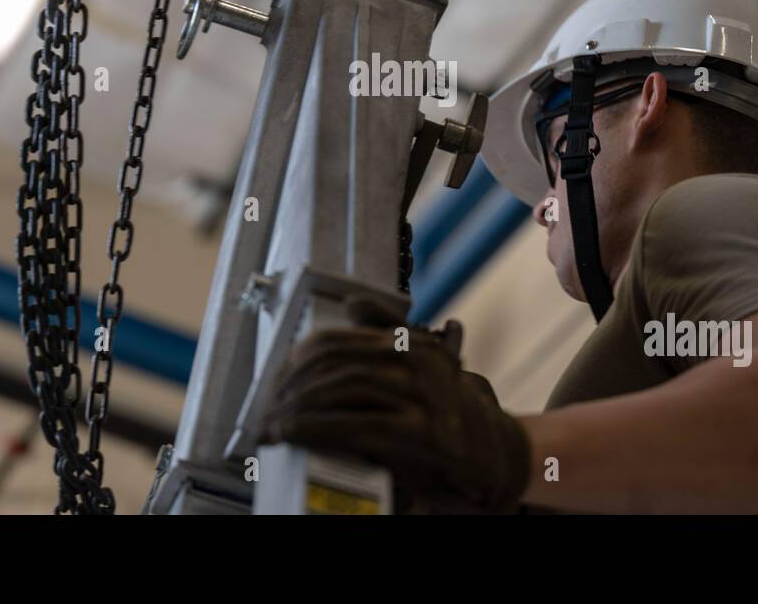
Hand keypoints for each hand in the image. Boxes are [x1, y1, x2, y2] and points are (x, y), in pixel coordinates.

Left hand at [261, 296, 530, 513]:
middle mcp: (416, 362)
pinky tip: (293, 434)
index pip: (337, 341)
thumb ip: (386, 333)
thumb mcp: (422, 366)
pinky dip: (315, 428)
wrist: (493, 455)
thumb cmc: (447, 414)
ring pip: (342, 390)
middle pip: (334, 364)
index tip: (273, 382)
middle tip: (264, 409)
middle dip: (290, 388)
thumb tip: (351, 302)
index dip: (296, 361)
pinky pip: (355, 425)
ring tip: (271, 426)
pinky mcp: (420, 433)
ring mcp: (421, 396)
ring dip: (296, 409)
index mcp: (408, 345)